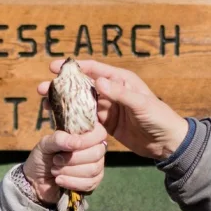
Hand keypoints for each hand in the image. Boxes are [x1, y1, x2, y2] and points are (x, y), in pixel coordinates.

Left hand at [23, 123, 107, 203]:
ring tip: (55, 170)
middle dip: (73, 159)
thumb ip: (59, 139)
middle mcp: (94, 149)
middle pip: (97, 153)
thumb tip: (77, 142)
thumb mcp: (45, 144)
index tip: (69, 146)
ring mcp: (96, 166)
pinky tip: (59, 180)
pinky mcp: (92, 182)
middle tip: (56, 160)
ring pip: (93, 169)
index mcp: (85, 135)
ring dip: (69, 171)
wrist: (36, 181)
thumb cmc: (42, 158)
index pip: (99, 133)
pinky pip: (89, 183)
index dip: (87, 140)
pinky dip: (71, 182)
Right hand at [38, 60, 188, 160]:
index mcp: (121, 80)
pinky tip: (58, 121)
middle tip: (42, 89)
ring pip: (81, 103)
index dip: (74, 68)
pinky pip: (87, 120)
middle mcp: (112, 91)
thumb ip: (120, 94)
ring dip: (64, 104)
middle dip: (62, 87)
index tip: (54, 68)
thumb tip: (98, 81)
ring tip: (44, 105)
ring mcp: (109, 108)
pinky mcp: (107, 124)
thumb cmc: (160, 118)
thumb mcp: (141, 105)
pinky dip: (73, 120)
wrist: (168, 143)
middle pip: (82, 86)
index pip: (94, 70)